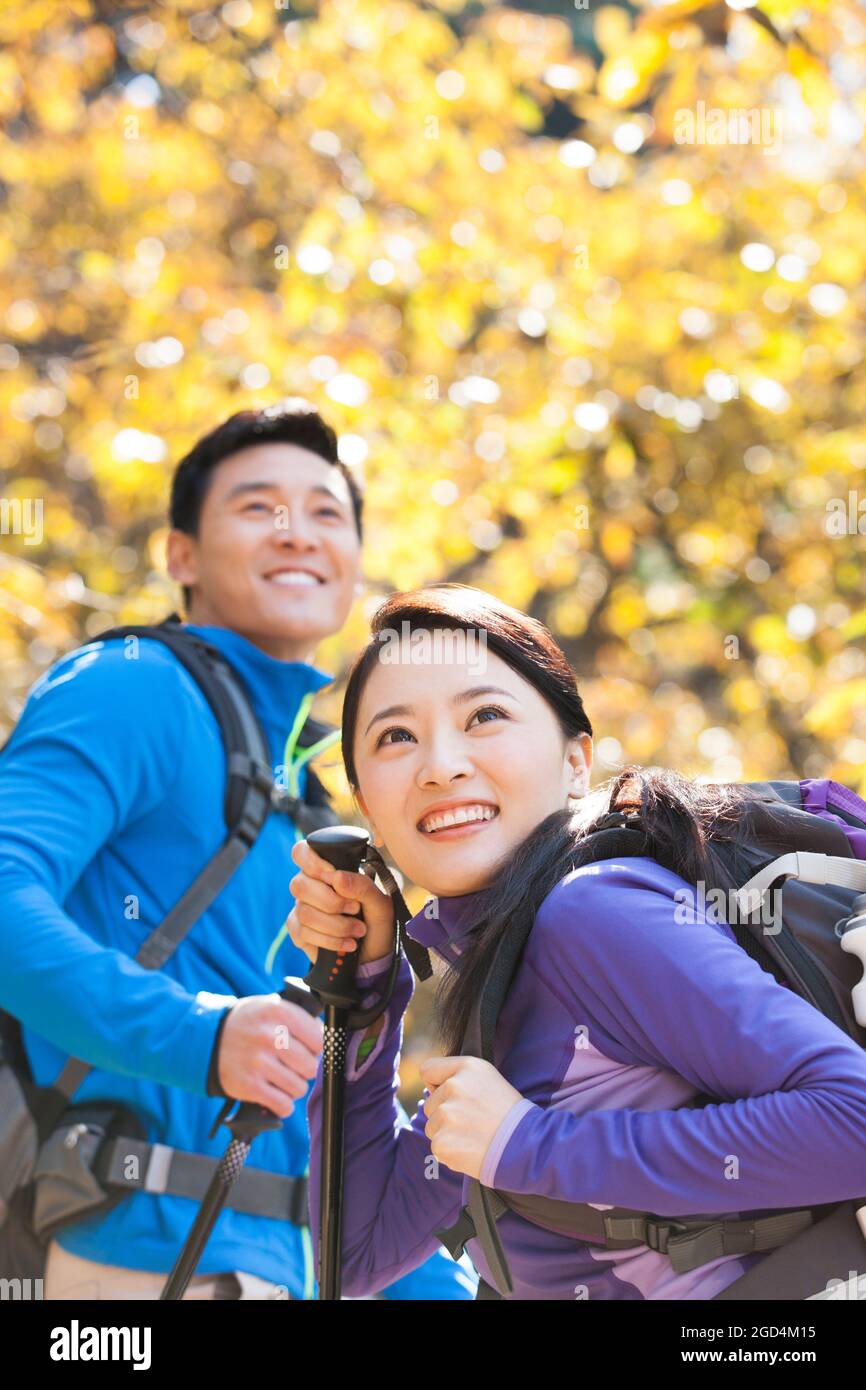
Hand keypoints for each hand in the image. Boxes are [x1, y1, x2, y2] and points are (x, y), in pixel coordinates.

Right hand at [217, 995, 323, 1117]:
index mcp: (279, 1012)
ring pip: (299, 1087)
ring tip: (280, 1077)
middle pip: (310, 1066)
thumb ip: (300, 1016)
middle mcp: (269, 1036)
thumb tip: (330, 1037)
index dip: (317, 1047)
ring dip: (293, 1086)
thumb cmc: (250, 1023)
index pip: (319, 1039)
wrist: (209, 1039)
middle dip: (304, 1069)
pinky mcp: (248, 1086)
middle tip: (292, 1065)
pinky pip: (283, 1105)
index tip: (309, 1049)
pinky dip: (282, 1104)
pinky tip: (274, 1093)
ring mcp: (258, 1062)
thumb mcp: (272, 1006)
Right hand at [286, 837, 396, 966]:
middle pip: (299, 885)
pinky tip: (347, 944)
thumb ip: (362, 886)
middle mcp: (310, 886)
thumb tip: (337, 877)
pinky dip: (330, 941)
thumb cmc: (377, 922)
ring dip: (336, 925)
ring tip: (358, 930)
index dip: (312, 862)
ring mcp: (301, 909)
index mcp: (327, 871)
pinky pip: (303, 932)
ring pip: (304, 912)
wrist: (375, 955)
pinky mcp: (298, 932)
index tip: (333, 876)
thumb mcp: (381, 904)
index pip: (302, 852)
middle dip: (332, 901)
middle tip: (356, 909)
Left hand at [420, 1056, 523, 1180]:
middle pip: (430, 1104)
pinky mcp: (442, 1142)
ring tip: (475, 1136)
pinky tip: (472, 1150)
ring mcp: (446, 1115)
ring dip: (448, 1134)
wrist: (527, 1147)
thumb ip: (459, 1078)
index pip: (428, 1070)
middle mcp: (453, 1086)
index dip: (436, 1085)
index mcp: (466, 1068)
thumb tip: (431, 1088)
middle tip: (473, 1122)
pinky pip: (437, 1147)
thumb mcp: (490, 1079)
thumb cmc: (510, 1115)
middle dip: (445, 1114)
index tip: (450, 1097)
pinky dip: (451, 1153)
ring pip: (432, 1127)